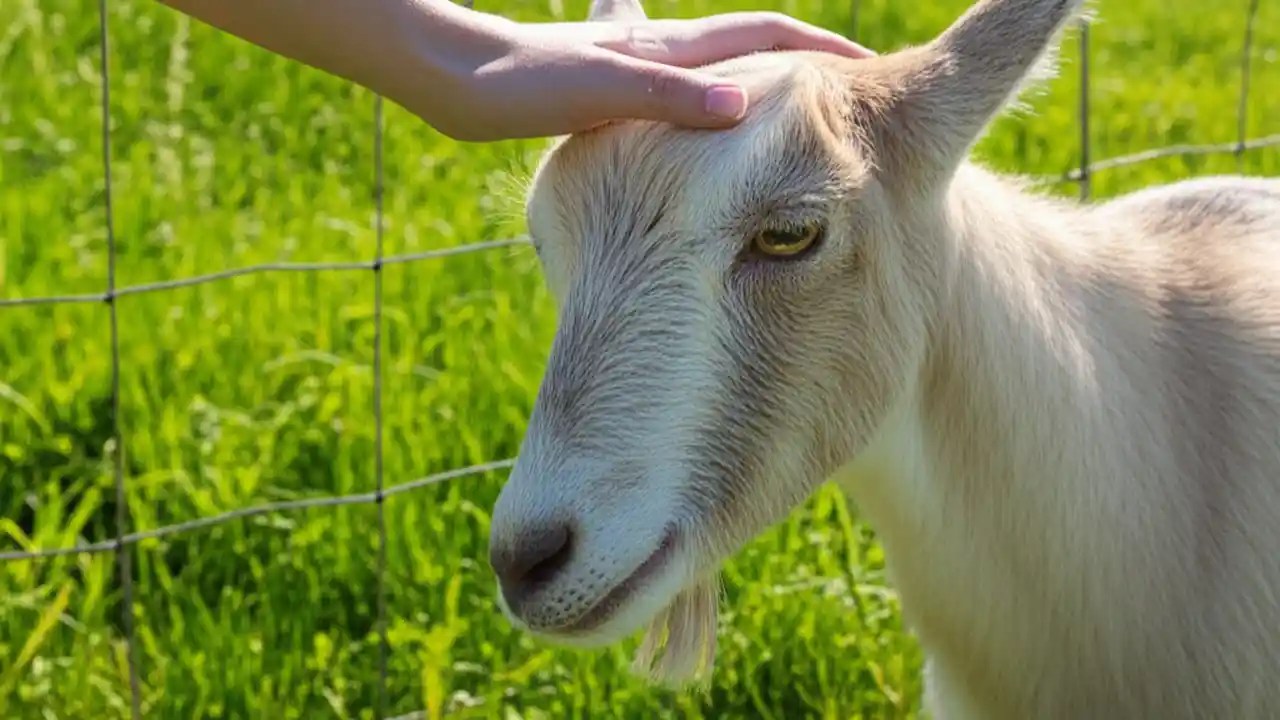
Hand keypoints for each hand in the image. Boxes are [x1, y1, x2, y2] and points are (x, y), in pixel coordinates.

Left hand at [416, 8, 874, 141]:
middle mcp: (659, 53)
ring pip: (718, 69)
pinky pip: (678, 96)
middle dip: (804, 63)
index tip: (873, 74)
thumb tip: (742, 107)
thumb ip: (669, 98)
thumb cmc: (521, 86)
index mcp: (668, 50)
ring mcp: (635, 70)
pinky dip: (706, 99)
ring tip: (795, 100)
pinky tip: (698, 118)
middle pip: (750, 45)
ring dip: (761, 79)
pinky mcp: (610, 93)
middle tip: (850, 91)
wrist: (453, 77)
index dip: (821, 53)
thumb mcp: (599, 94)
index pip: (764, 36)